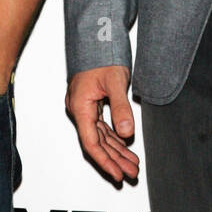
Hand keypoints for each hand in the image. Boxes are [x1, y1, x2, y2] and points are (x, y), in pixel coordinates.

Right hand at [66, 66, 138, 182]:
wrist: (98, 38)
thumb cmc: (102, 55)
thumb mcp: (115, 81)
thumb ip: (120, 108)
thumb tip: (126, 133)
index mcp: (80, 106)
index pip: (91, 143)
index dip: (105, 161)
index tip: (118, 173)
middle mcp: (80, 109)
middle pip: (97, 143)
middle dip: (114, 159)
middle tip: (131, 173)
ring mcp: (85, 107)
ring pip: (101, 136)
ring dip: (116, 151)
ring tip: (132, 164)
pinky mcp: (92, 103)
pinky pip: (103, 126)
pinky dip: (115, 138)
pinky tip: (125, 146)